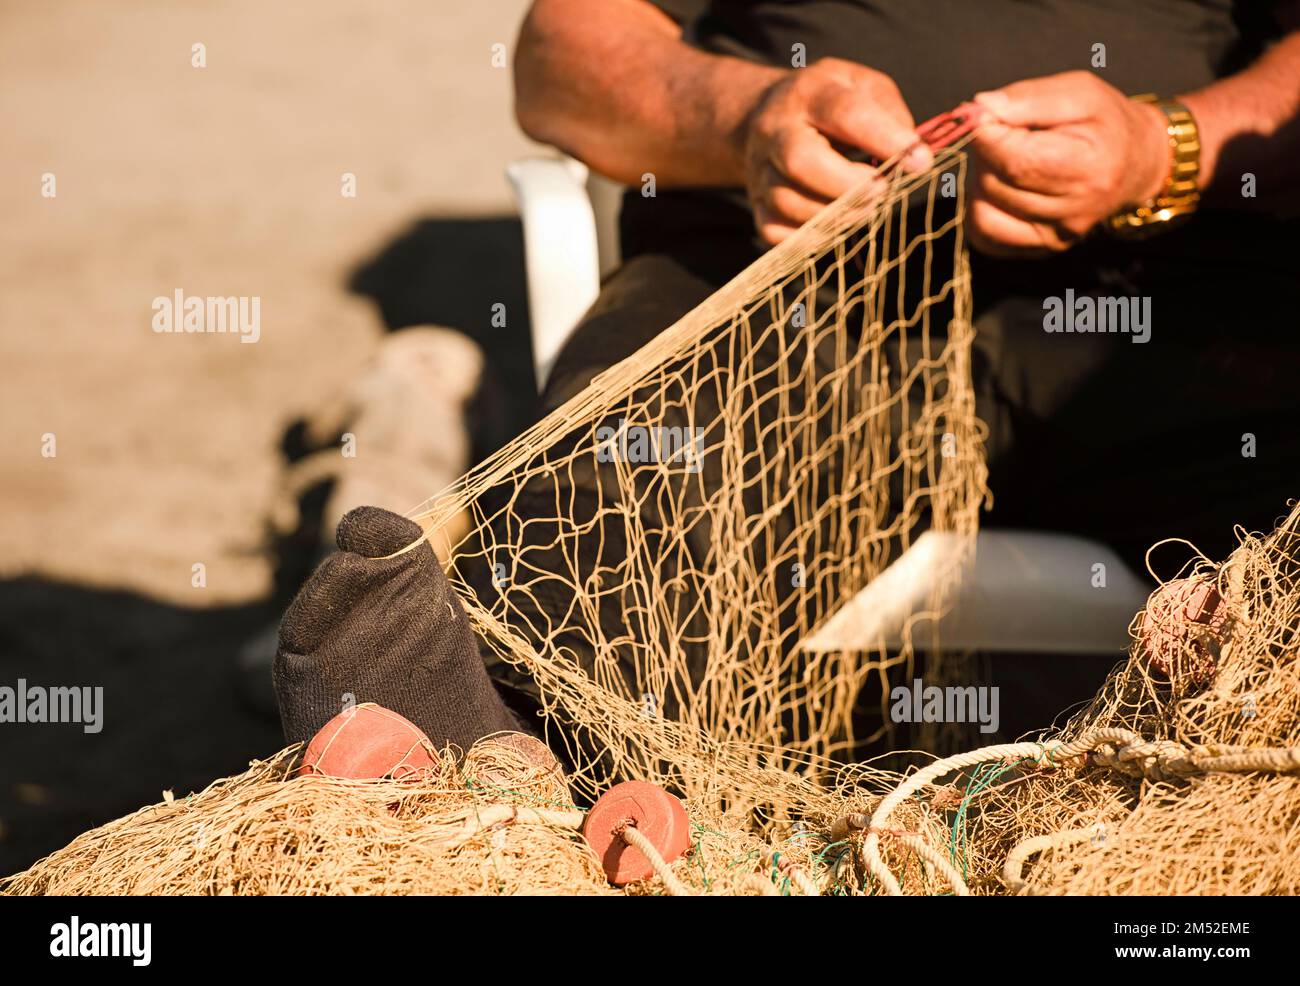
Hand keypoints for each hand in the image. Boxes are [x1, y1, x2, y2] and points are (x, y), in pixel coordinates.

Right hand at [740, 58, 930, 243]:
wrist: (764, 117)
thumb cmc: (828, 103)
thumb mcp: (862, 87)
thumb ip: (891, 114)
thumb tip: (912, 155)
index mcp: (809, 93)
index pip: (846, 114)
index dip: (886, 140)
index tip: (921, 162)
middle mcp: (775, 131)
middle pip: (801, 163)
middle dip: (851, 186)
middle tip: (882, 189)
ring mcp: (760, 172)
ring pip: (791, 204)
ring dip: (839, 215)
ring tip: (866, 204)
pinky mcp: (757, 206)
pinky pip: (780, 235)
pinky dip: (814, 238)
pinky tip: (836, 221)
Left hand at [967, 71, 1170, 253]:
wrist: (1135, 165)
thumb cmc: (1106, 123)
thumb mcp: (1080, 93)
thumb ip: (1028, 98)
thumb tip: (979, 108)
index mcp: (1089, 167)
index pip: (1015, 160)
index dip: (987, 135)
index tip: (985, 115)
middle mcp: (1073, 211)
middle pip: (995, 184)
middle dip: (986, 153)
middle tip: (1006, 133)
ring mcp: (1056, 237)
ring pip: (983, 211)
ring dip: (983, 180)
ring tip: (1008, 159)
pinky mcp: (1039, 249)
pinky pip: (985, 235)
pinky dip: (982, 208)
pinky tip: (1003, 187)